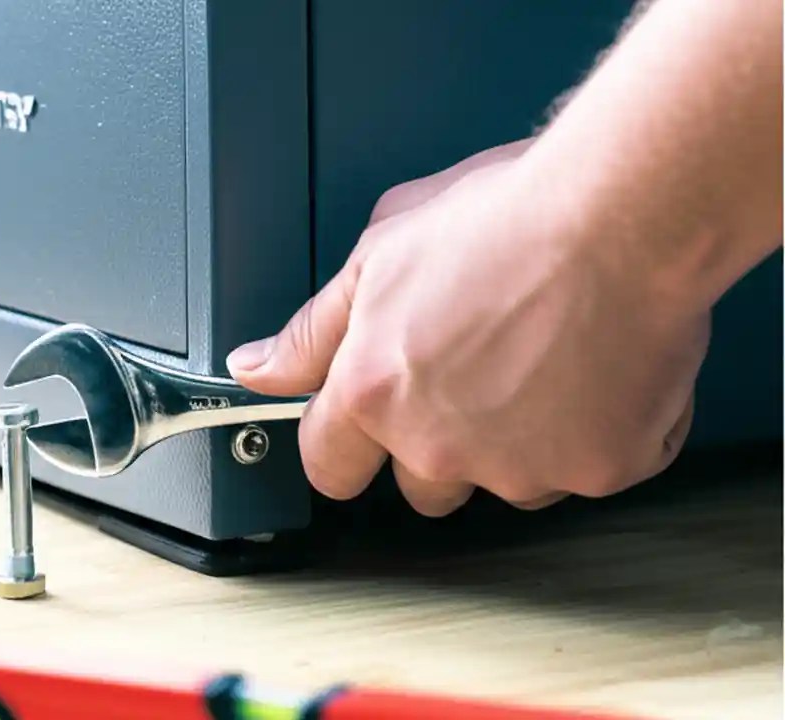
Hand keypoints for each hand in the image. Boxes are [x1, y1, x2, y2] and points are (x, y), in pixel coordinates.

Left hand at [226, 139, 711, 515]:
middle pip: (423, 487)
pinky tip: (602, 364)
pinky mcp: (600, 470)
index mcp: (372, 394)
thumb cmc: (506, 216)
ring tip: (549, 355)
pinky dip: (600, 428)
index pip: (328, 466)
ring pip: (511, 482)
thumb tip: (254, 368)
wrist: (624, 213)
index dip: (344, 447)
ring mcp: (522, 466)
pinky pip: (592, 467)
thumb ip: (311, 330)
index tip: (362, 434)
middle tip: (480, 370)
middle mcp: (439, 446)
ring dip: (523, 441)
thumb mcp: (377, 255)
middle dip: (441, 443)